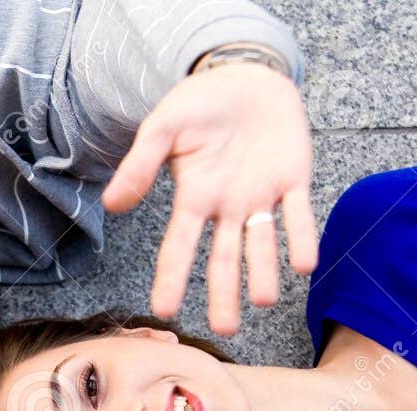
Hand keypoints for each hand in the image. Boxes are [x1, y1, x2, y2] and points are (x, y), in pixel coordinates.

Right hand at [105, 63, 317, 335]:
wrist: (246, 75)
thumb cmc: (199, 103)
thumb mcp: (162, 128)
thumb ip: (140, 165)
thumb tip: (112, 205)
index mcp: (194, 198)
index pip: (179, 246)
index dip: (172, 278)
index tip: (164, 310)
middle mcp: (227, 207)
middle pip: (224, 259)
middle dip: (225, 294)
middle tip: (225, 330)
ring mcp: (262, 196)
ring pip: (262, 244)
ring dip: (263, 273)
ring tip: (264, 301)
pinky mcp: (294, 179)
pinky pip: (299, 214)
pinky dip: (302, 238)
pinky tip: (304, 264)